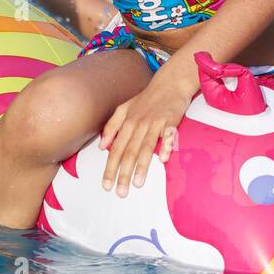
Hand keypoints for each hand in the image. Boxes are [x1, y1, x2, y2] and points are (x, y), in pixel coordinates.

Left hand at [99, 65, 194, 196]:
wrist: (170, 82)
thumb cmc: (147, 98)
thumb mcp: (124, 108)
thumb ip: (112, 126)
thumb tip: (102, 146)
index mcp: (127, 122)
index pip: (116, 149)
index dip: (110, 167)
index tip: (106, 185)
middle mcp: (139, 123)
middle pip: (129, 152)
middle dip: (123, 173)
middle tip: (120, 192)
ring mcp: (155, 122)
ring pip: (146, 147)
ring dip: (141, 166)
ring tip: (137, 183)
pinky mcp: (171, 120)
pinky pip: (168, 136)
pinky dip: (166, 146)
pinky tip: (164, 159)